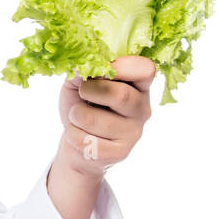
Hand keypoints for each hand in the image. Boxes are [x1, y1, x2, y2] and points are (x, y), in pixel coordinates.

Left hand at [56, 56, 156, 180]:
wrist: (75, 141)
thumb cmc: (81, 105)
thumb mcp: (79, 82)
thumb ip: (84, 70)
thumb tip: (82, 66)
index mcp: (138, 85)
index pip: (145, 69)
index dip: (121, 66)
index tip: (98, 70)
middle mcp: (142, 108)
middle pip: (120, 95)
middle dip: (89, 90)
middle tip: (82, 93)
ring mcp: (134, 132)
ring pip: (96, 120)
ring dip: (75, 115)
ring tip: (76, 116)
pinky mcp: (121, 152)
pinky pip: (89, 142)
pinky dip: (73, 134)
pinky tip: (78, 133)